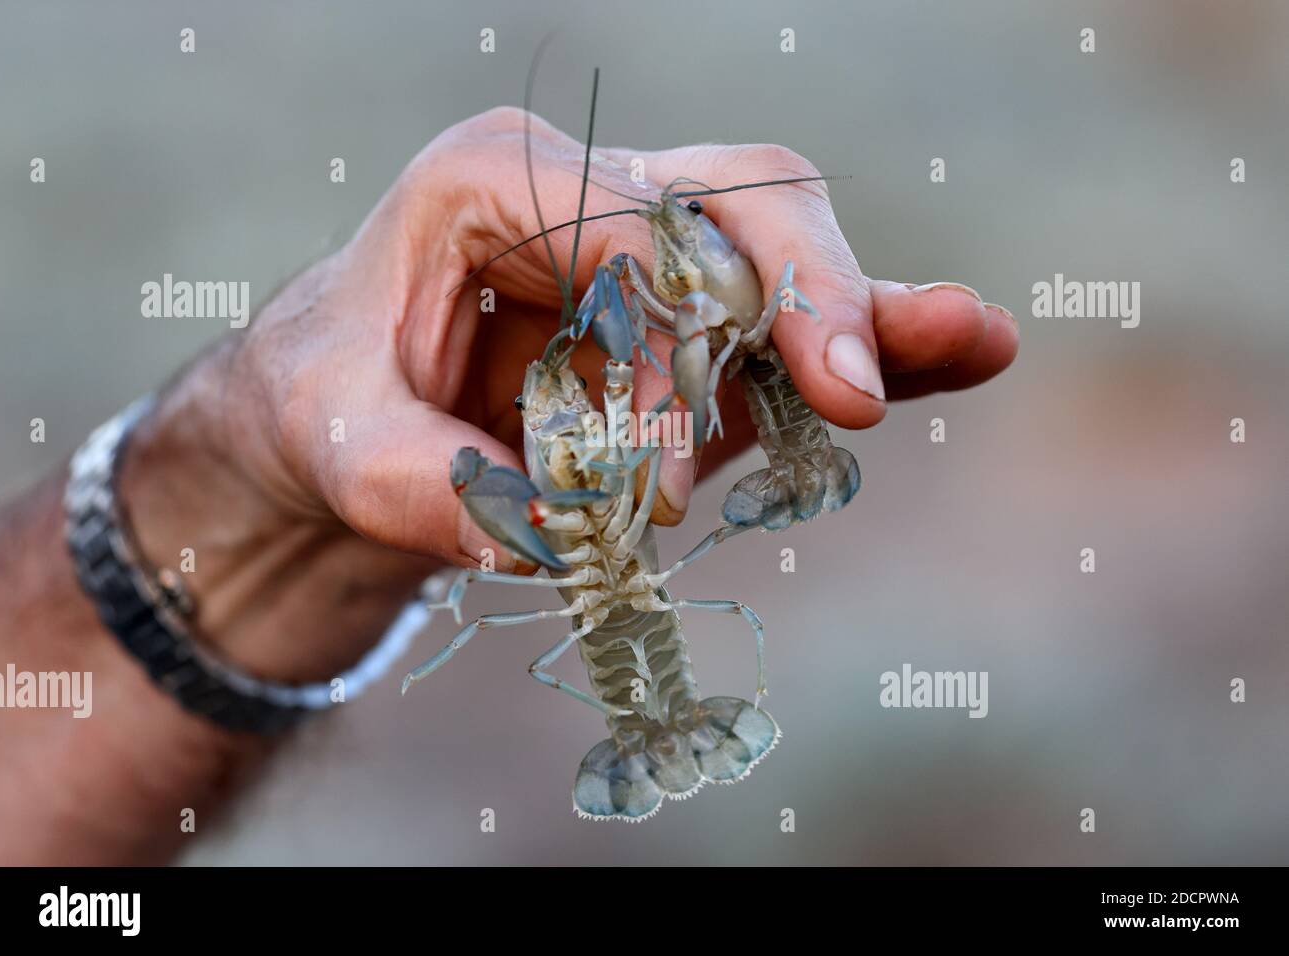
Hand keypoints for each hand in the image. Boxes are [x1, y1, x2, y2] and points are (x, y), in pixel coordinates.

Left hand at [121, 107, 1017, 682]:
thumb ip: (419, 483)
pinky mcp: (696, 322)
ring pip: (786, 240)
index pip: (623, 231)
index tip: (657, 483)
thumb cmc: (336, 405)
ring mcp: (658, 250)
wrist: (350, 417)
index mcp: (499, 178)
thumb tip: (532, 524)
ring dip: (868, 305)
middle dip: (805, 287)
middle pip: (737, 197)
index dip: (662, 349)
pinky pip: (794, 314)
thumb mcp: (337, 445)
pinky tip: (964, 348)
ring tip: (967, 341)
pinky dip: (874, 333)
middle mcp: (593, 188)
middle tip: (849, 391)